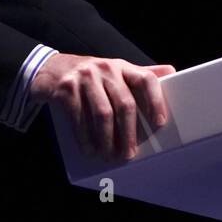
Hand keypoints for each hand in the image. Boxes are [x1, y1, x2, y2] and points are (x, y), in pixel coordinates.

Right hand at [30, 54, 175, 160]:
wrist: (50, 69)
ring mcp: (84, 77)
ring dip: (108, 139)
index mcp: (121, 66)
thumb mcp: (115, 70)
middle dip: (129, 132)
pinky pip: (79, 118)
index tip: (160, 123)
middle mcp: (105, 68)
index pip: (145, 79)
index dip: (155, 101)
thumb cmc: (90, 75)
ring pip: (102, 114)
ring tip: (110, 155)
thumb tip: (172, 72)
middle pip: (124, 103)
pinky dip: (86, 138)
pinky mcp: (66, 89)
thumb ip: (139, 74)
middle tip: (129, 153)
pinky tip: (90, 149)